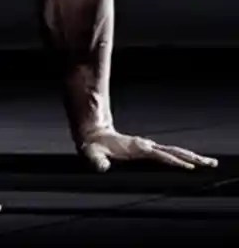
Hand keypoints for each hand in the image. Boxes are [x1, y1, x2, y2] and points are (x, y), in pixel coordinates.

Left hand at [80, 129, 218, 171]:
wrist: (93, 133)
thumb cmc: (92, 145)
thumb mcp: (91, 153)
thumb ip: (96, 160)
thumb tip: (101, 167)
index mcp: (137, 147)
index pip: (160, 156)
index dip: (173, 161)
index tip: (189, 166)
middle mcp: (145, 145)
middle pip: (173, 151)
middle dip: (192, 157)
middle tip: (210, 163)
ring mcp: (147, 146)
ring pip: (173, 151)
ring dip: (191, 156)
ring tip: (209, 162)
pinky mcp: (146, 149)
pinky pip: (168, 153)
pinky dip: (182, 156)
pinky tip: (191, 161)